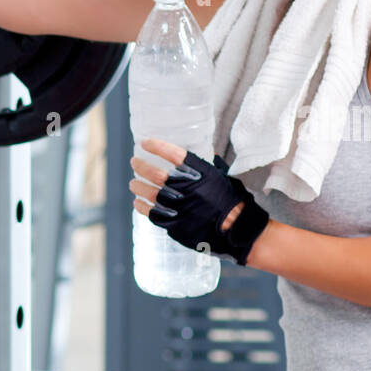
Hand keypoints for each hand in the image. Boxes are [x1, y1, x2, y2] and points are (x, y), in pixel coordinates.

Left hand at [130, 138, 268, 266]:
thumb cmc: (231, 201)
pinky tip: (137, 202)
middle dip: (141, 166)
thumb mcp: (222, 176)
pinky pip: (152, 214)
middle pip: (156, 174)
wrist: (237, 228)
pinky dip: (142, 206)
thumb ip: (206, 167)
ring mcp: (180, 208)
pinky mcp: (176, 224)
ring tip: (133, 183)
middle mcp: (188, 189)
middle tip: (134, 162)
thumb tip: (200, 153)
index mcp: (201, 174)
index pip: (174, 154)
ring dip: (138, 186)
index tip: (145, 142)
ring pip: (150, 193)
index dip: (157, 146)